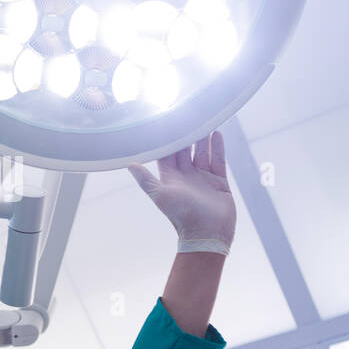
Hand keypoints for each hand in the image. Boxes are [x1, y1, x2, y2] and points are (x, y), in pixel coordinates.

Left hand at [128, 131, 235, 251]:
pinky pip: (218, 161)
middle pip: (186, 151)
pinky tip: (217, 133)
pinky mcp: (218, 182)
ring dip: (202, 138)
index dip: (168, 139)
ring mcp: (203, 178)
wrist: (207, 233)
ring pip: (202, 153)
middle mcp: (186, 176)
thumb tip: (129, 164)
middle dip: (186, 135)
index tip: (167, 121)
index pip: (168, 154)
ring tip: (203, 120)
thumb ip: (146, 180)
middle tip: (187, 115)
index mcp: (171, 178)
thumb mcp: (160, 195)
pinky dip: (217, 148)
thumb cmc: (182, 215)